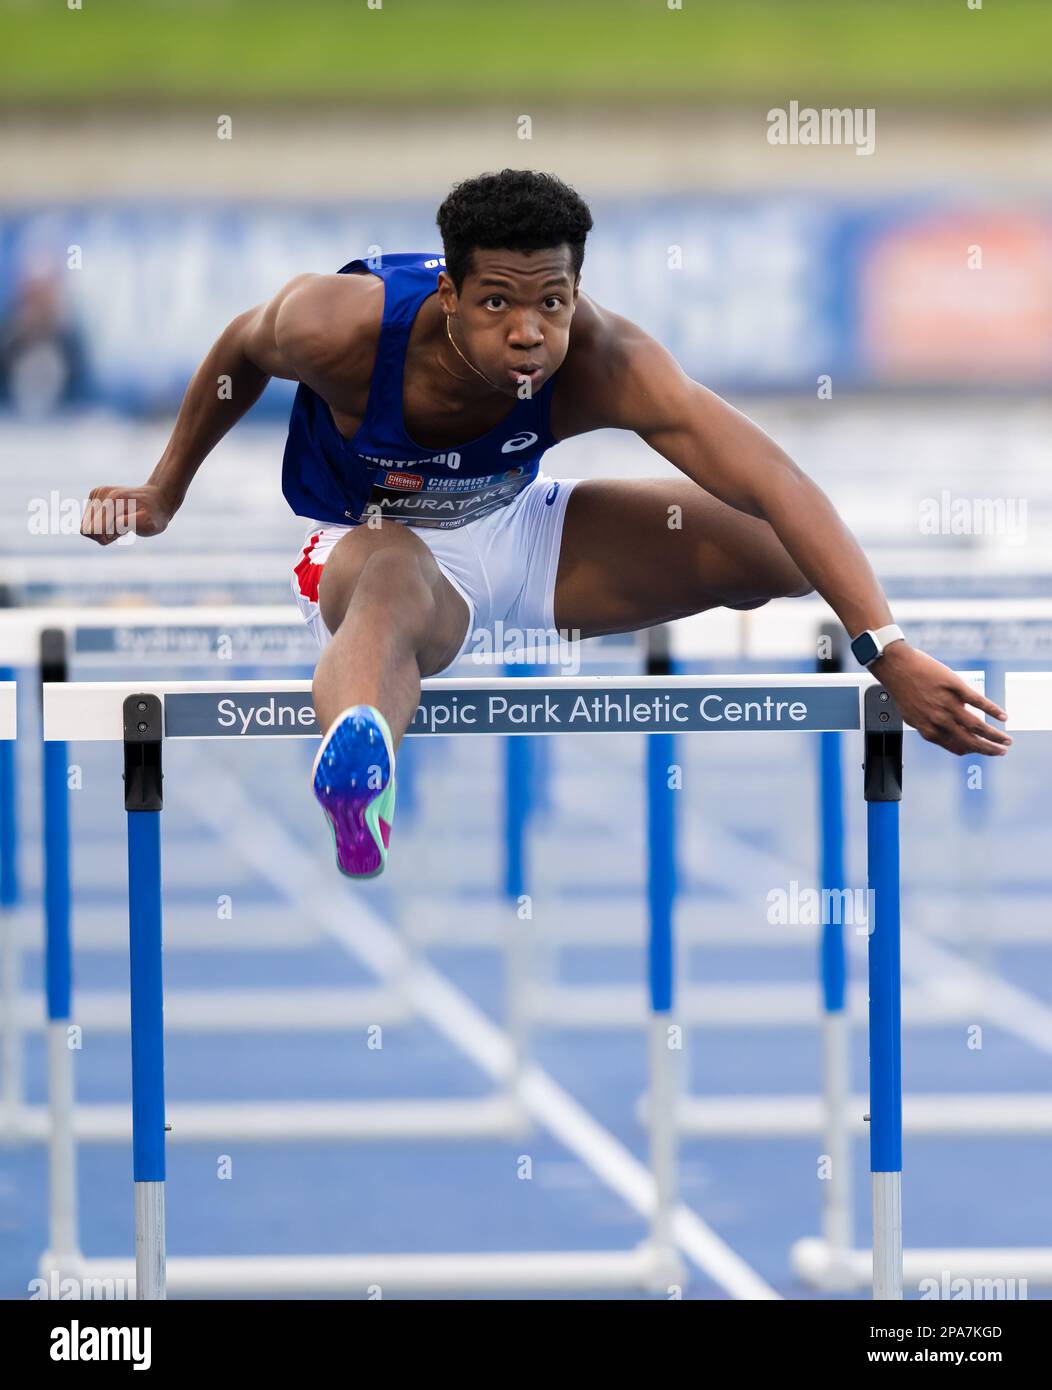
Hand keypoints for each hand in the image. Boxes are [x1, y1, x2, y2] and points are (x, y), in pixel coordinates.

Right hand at [80, 483, 175, 545]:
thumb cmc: (154, 516)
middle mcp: (101, 493)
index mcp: (112, 500)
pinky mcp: (95, 494)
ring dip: (103, 529)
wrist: (157, 499)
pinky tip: (117, 517)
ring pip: (86, 524)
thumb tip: (116, 521)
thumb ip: (132, 523)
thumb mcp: (149, 524)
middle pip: (86, 529)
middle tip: (123, 527)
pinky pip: (89, 519)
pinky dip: (102, 522)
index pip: (92, 530)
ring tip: (120, 522)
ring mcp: (96, 492)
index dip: (107, 537)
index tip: (123, 531)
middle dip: (104, 533)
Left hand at [870, 642, 1009, 756]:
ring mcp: (948, 704)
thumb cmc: (902, 689)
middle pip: (969, 740)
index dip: (971, 751)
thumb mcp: (911, 715)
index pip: (955, 747)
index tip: (981, 751)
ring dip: (995, 735)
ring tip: (1006, 741)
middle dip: (988, 749)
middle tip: (1001, 752)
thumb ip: (928, 727)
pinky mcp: (955, 687)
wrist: (896, 665)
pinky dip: (993, 710)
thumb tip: (944, 735)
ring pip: (977, 725)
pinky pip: (978, 701)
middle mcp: (939, 720)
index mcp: (928, 729)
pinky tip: (1003, 717)